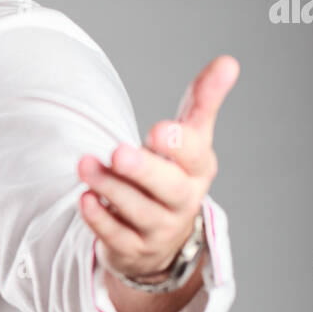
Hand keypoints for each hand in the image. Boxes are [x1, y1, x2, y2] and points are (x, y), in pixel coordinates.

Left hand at [76, 55, 239, 279]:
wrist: (163, 238)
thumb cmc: (174, 174)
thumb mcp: (191, 140)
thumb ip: (203, 101)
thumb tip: (228, 62)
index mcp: (198, 170)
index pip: (196, 157)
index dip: (180, 146)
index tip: (159, 130)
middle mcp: (183, 202)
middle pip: (169, 188)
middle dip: (143, 170)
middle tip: (118, 152)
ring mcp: (159, 229)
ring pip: (137, 211)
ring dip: (110, 188)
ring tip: (84, 165)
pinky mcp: (133, 250)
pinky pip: (117, 237)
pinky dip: (100, 220)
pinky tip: (84, 199)